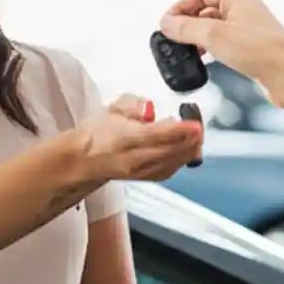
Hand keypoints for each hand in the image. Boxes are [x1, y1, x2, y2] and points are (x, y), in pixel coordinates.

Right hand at [74, 95, 202, 182]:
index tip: (195, 124)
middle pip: (170, 152)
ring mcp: (141, 172)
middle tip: (199, 124)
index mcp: (123, 139)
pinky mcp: (146, 178)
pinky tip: (187, 148)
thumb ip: (132, 104)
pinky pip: (170, 170)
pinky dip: (182, 159)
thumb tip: (147, 107)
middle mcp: (133, 159)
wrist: (84, 161)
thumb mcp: (111, 109)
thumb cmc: (98, 133)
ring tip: (195, 134)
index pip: (155, 136)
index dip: (178, 131)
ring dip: (189, 149)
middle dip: (190, 139)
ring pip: (173, 163)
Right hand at [159, 0, 283, 99]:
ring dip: (197, 38)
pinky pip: (223, 43)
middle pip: (206, 10)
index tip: (168, 24)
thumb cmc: (258, 49)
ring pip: (214, 28)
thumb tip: (166, 23)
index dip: (181, 6)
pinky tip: (204, 60)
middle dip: (187, 23)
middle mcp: (243, 10)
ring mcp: (247, 30)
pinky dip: (210, 49)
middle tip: (173, 39)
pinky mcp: (250, 49)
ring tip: (186, 52)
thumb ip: (186, 28)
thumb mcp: (214, 34)